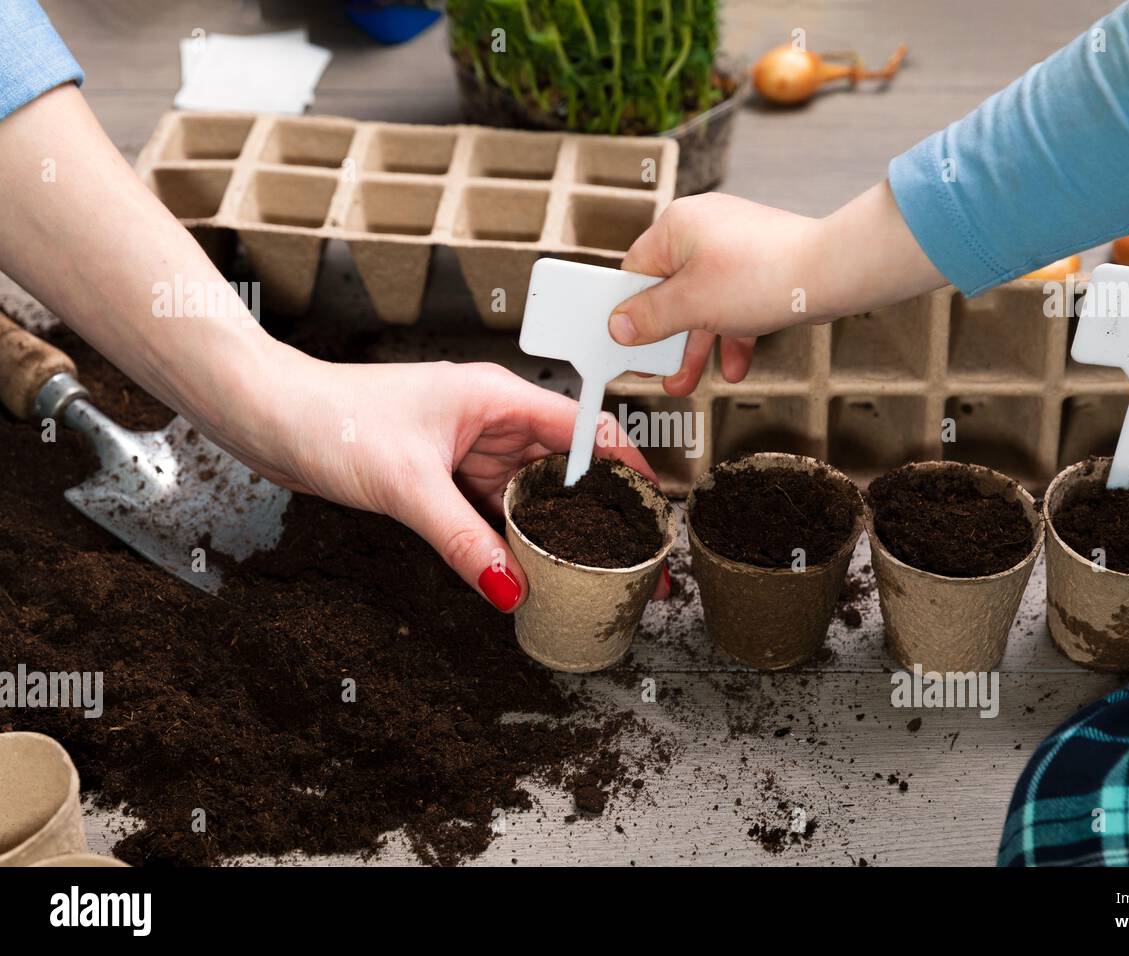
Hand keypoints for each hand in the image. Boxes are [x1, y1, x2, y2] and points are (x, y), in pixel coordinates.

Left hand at [248, 352, 667, 611]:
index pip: (587, 429)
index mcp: (498, 398)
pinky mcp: (443, 473)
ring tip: (591, 570)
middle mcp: (492, 420)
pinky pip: (494, 508)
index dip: (628, 468)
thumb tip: (509, 587)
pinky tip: (528, 567)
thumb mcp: (407, 484)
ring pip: (530, 492)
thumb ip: (461, 538)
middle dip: (600, 511)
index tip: (653, 512)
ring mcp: (468, 447)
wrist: (268, 414)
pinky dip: (511, 537)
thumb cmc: (331, 417)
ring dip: (556, 529)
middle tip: (629, 559)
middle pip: (566, 467)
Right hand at [608, 183, 945, 393]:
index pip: (635, 272)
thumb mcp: (691, 305)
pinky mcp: (760, 265)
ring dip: (696, 346)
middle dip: (666, 340)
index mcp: (676, 228)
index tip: (626, 345)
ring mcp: (734, 247)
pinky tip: (734, 368)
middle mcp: (703, 230)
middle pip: (669, 291)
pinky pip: (734, 302)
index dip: (628, 313)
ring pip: (703, 303)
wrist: (831, 273)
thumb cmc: (761, 278)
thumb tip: (618, 326)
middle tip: (656, 371)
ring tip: (687, 382)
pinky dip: (731, 333)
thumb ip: (650, 317)